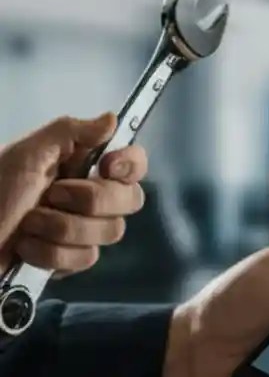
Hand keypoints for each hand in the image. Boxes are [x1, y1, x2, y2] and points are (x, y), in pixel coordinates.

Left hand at [0, 113, 147, 275]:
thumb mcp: (26, 155)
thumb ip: (70, 132)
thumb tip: (111, 117)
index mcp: (82, 166)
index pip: (134, 163)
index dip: (131, 164)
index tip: (107, 167)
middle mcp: (91, 197)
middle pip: (130, 199)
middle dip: (91, 199)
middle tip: (53, 195)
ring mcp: (84, 230)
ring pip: (109, 232)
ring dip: (62, 227)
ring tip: (29, 224)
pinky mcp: (72, 260)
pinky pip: (85, 258)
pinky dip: (51, 252)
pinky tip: (27, 247)